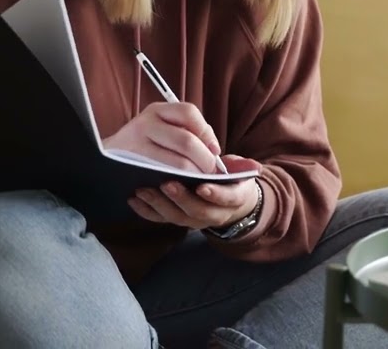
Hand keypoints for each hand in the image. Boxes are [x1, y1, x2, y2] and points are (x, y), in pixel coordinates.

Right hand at [102, 102, 221, 173]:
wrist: (107, 162)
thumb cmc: (146, 147)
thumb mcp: (163, 131)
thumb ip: (189, 134)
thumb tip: (217, 152)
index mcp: (157, 110)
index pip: (189, 112)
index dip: (206, 133)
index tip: (214, 150)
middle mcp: (145, 123)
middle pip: (187, 140)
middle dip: (205, 159)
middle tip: (210, 171)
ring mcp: (137, 144)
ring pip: (178, 161)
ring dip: (195, 173)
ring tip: (199, 180)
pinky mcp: (132, 166)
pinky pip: (165, 176)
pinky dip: (179, 181)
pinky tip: (182, 184)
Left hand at [128, 155, 262, 230]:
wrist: (228, 202)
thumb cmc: (231, 180)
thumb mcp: (239, 172)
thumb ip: (241, 167)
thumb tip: (254, 167)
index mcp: (232, 200)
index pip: (225, 199)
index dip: (214, 194)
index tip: (202, 187)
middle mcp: (213, 215)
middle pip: (196, 211)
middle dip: (180, 198)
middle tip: (165, 183)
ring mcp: (194, 220)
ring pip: (176, 217)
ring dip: (158, 204)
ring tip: (143, 190)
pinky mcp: (178, 219)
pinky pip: (161, 220)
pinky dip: (146, 212)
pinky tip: (133, 200)